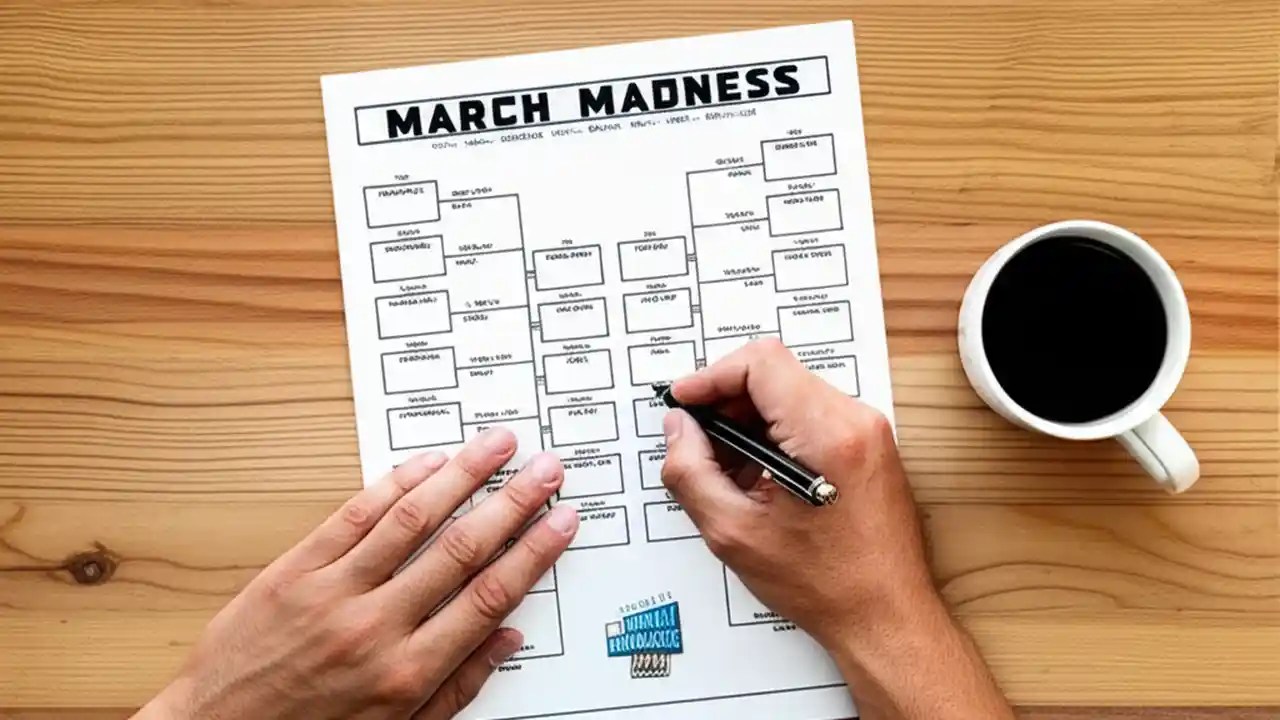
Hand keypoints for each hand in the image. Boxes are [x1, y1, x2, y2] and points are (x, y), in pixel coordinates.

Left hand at [135, 429, 577, 719]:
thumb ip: (457, 685)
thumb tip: (506, 638)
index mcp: (406, 672)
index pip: (488, 597)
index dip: (532, 553)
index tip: (560, 522)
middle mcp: (374, 627)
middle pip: (460, 549)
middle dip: (511, 503)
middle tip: (543, 470)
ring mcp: (332, 592)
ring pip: (411, 519)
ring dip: (460, 476)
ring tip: (495, 446)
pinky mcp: (294, 570)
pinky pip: (353, 516)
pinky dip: (394, 484)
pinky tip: (426, 464)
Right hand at [660, 339, 1012, 719]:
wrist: (886, 616)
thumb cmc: (827, 585)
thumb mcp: (735, 532)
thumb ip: (692, 471)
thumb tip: (678, 429)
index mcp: (827, 434)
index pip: (761, 362)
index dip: (712, 376)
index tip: (686, 401)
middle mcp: (855, 421)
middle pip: (775, 374)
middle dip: (727, 402)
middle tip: (698, 441)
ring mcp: (869, 431)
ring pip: (791, 394)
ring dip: (750, 421)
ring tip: (729, 470)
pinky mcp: (870, 445)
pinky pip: (812, 416)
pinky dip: (776, 434)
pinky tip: (758, 478)